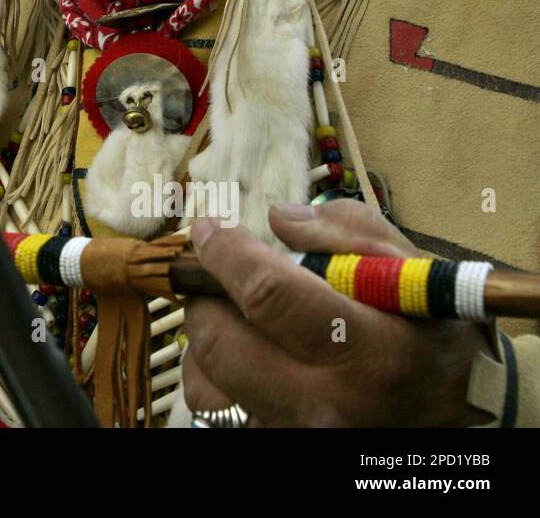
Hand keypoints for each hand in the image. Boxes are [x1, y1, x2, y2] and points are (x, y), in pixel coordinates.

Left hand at [182, 199, 494, 426]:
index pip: (268, 295)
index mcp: (370, 351)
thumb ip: (345, 230)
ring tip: (234, 320)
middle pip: (222, 344)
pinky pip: (220, 412)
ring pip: (208, 386)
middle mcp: (329, 404)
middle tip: (216, 279)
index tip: (207, 230)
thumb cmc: (430, 327)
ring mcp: (301, 435)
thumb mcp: (410, 267)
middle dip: (207, 299)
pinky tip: (248, 357)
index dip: (226, 254)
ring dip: (209, 342)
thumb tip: (277, 218)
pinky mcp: (283, 447)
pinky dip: (220, 379)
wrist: (459, 406)